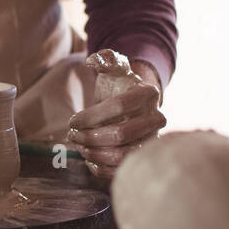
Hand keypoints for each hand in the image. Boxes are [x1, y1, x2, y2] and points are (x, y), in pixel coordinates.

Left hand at [67, 51, 165, 182]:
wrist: (135, 106)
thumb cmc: (119, 87)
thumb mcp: (113, 68)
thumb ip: (105, 59)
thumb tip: (94, 60)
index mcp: (148, 93)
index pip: (118, 106)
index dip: (91, 115)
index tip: (72, 120)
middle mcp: (156, 119)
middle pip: (120, 134)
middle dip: (90, 136)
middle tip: (72, 135)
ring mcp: (152, 140)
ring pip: (122, 155)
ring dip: (95, 153)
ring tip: (79, 147)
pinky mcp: (144, 158)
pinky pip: (122, 169)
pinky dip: (102, 168)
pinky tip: (89, 159)